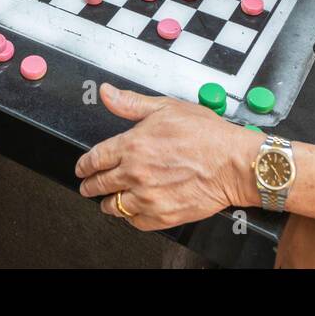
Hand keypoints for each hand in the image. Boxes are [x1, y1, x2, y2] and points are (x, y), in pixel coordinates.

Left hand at [75, 83, 260, 229]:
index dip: (83, 165)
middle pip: (99, 184)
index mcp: (133, 145)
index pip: (94, 159)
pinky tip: (132, 210)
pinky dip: (130, 217)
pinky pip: (135, 222)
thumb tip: (107, 93)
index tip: (81, 168)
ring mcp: (148, 197)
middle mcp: (135, 173)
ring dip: (107, 203)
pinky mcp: (162, 215)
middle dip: (89, 185)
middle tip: (88, 186)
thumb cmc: (206, 135)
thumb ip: (131, 104)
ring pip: (113, 206)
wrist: (233, 163)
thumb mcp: (166, 107)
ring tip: (107, 201)